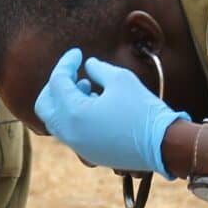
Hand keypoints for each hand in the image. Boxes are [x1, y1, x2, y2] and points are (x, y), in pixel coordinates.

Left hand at [35, 49, 184, 176]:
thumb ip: (98, 70)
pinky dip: (74, 117)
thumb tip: (87, 65)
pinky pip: (71, 133)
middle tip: (71, 73)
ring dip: (65, 102)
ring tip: (86, 87)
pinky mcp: (89, 154)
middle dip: (54, 86)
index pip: (57, 82)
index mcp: (74, 113)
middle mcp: (69, 133)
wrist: (163, 145)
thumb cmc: (143, 110)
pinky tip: (94, 105)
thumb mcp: (121, 80)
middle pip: (44, 106)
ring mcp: (78, 146)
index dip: (66, 63)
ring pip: (56, 121)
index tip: (77, 54)